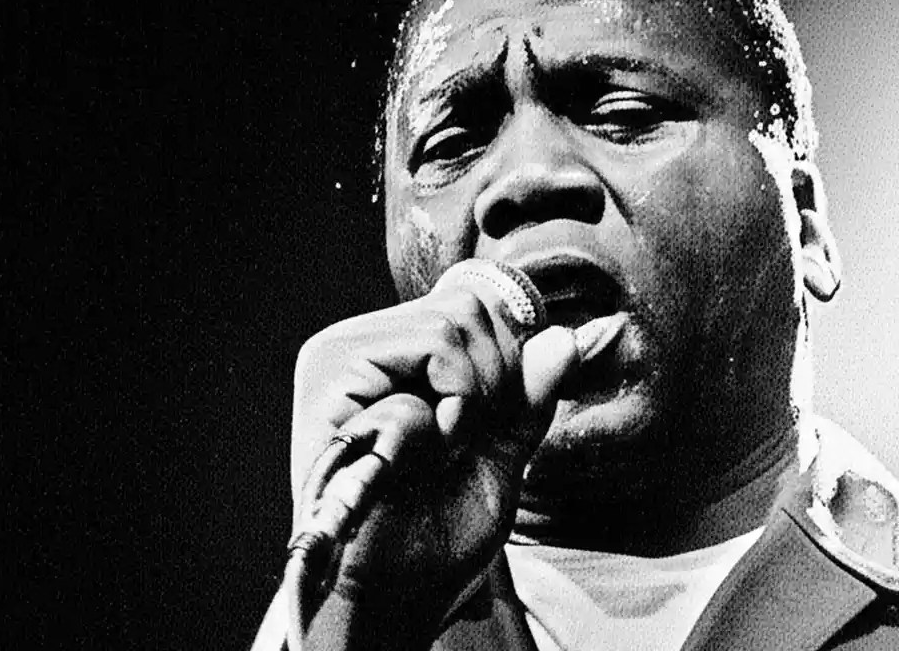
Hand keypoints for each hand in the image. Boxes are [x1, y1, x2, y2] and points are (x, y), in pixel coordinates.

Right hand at [288, 260, 578, 648]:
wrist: (393, 594)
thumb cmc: (437, 532)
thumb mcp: (503, 453)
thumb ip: (530, 395)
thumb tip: (567, 336)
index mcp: (396, 354)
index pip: (475, 303)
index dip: (505, 361)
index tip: (486, 424)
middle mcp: (361, 344)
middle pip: (468, 305)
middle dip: (493, 379)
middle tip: (460, 441)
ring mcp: (340, 357)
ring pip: (450, 325)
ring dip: (468, 398)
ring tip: (438, 449)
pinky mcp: (330, 380)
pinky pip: (427, 362)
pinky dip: (442, 413)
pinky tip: (418, 453)